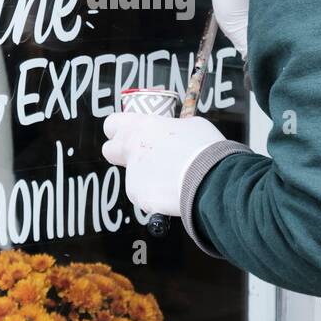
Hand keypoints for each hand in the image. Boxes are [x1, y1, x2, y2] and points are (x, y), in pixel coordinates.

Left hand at [101, 113, 225, 217]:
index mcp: (142, 126)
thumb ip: (175, 127)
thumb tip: (176, 131)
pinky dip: (156, 196)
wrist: (211, 178)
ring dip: (148, 178)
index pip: (112, 123)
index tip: (127, 133)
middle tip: (142, 157)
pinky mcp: (138, 196)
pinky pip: (145, 196)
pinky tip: (174, 192)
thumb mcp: (192, 125)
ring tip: (174, 178)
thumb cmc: (204, 148)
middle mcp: (131, 148)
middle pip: (109, 150)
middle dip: (121, 154)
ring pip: (133, 177)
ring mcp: (133, 174)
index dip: (119, 130)